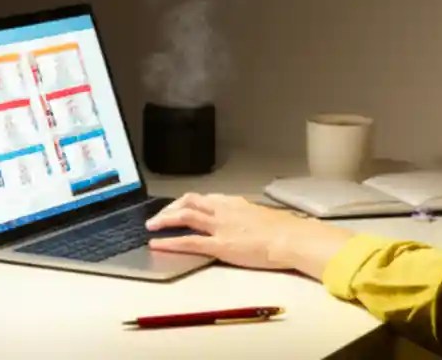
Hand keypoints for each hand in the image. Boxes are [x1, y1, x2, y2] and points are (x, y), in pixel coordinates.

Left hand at [146, 193, 355, 277]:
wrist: (291, 238)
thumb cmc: (284, 230)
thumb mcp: (263, 216)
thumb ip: (248, 216)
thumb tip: (247, 221)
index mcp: (235, 203)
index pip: (205, 198)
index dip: (187, 202)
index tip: (179, 206)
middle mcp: (224, 210)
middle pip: (189, 201)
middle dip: (171, 207)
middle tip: (159, 216)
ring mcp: (219, 226)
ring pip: (184, 216)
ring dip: (164, 219)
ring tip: (151, 226)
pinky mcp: (218, 244)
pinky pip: (188, 241)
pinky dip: (169, 241)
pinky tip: (157, 243)